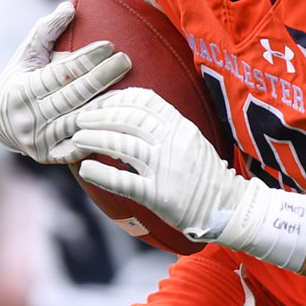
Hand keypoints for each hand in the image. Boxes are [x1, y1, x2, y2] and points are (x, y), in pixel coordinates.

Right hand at [0, 0, 130, 163]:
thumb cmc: (19, 79)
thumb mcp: (26, 54)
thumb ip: (46, 30)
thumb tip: (70, 7)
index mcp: (22, 89)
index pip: (60, 73)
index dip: (85, 59)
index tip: (109, 45)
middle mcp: (28, 117)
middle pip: (73, 96)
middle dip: (101, 77)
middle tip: (126, 60)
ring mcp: (39, 140)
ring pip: (79, 122)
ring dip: (107, 107)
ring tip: (132, 90)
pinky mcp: (49, 156)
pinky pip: (78, 147)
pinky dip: (99, 134)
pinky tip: (120, 121)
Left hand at [70, 87, 254, 236]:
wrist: (227, 206)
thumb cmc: (203, 173)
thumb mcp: (189, 138)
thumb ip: (165, 124)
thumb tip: (128, 111)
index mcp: (181, 126)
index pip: (144, 101)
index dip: (115, 98)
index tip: (98, 103)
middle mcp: (174, 143)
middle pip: (129, 120)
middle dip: (98, 116)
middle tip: (79, 120)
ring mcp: (167, 169)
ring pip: (124, 146)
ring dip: (95, 140)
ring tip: (77, 140)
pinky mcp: (160, 196)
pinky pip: (126, 182)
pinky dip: (102, 174)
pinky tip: (85, 170)